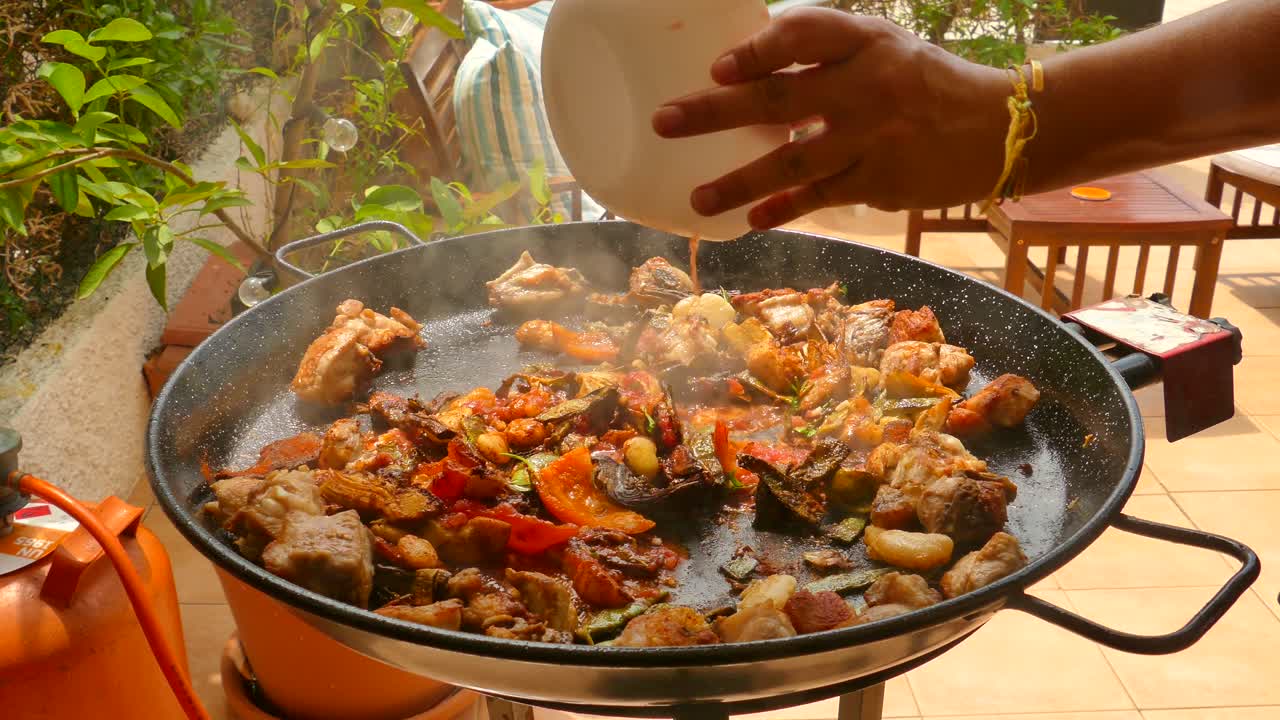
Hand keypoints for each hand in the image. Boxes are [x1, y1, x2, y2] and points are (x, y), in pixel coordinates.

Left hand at [651, 8, 1012, 228]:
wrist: (998, 128)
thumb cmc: (926, 82)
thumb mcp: (883, 45)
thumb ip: (826, 48)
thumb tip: (749, 61)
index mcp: (865, 42)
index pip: (802, 34)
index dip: (756, 49)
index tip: (718, 69)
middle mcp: (866, 86)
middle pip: (777, 97)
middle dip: (714, 112)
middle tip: (665, 121)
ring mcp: (871, 139)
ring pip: (790, 162)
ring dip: (737, 182)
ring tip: (697, 199)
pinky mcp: (880, 182)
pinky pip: (820, 198)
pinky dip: (783, 209)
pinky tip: (751, 220)